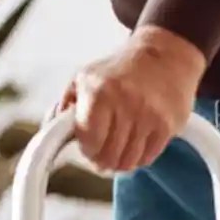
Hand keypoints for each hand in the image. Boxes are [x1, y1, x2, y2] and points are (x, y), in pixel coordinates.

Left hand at [49, 25, 206, 171]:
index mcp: (99, 92)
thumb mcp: (83, 78)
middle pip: (108, 155)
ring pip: (128, 161)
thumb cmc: (118, 70)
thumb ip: (65, 105)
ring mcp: (149, 116)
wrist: (162, 57)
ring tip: (115, 153)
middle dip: (100, 160)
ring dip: (119, 163)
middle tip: (99, 155)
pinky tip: (132, 148)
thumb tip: (51, 131)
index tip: (85, 147)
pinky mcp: (168, 125)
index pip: (88, 139)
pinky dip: (138, 159)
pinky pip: (148, 157)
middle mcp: (125, 104)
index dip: (85, 148)